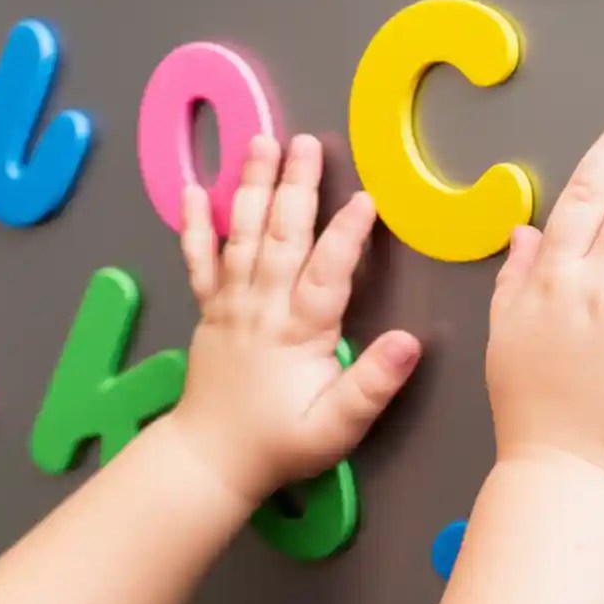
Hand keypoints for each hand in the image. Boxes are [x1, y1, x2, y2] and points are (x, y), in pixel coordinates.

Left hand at [166, 134, 422, 503]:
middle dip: (295, 188)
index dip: (346, 235)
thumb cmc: (283, 442)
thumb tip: (409, 342)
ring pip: (242, 237)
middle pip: (281, 238)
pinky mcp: (209, 309)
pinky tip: (195, 192)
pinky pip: (199, 261)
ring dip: (252, 188)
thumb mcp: (339, 426)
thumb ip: (373, 383)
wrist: (212, 460)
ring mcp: (231, 305)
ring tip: (261, 143)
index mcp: (299, 333)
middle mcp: (262, 308)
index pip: (326, 273)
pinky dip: (195, 226)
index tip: (365, 198)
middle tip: (306, 144)